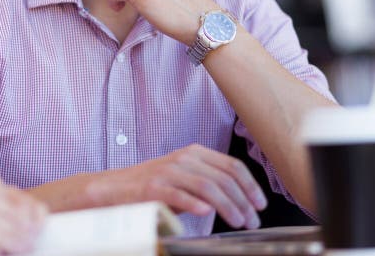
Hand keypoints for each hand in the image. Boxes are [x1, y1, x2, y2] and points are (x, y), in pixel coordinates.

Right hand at [94, 144, 266, 229]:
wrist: (114, 187)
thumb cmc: (153, 186)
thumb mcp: (185, 178)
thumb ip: (208, 182)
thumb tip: (241, 201)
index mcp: (195, 153)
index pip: (232, 165)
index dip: (250, 185)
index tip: (260, 204)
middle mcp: (183, 158)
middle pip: (223, 178)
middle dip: (243, 201)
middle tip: (252, 220)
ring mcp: (168, 171)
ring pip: (207, 186)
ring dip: (228, 206)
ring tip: (238, 222)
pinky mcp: (153, 188)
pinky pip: (179, 194)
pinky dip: (195, 204)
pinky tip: (207, 214)